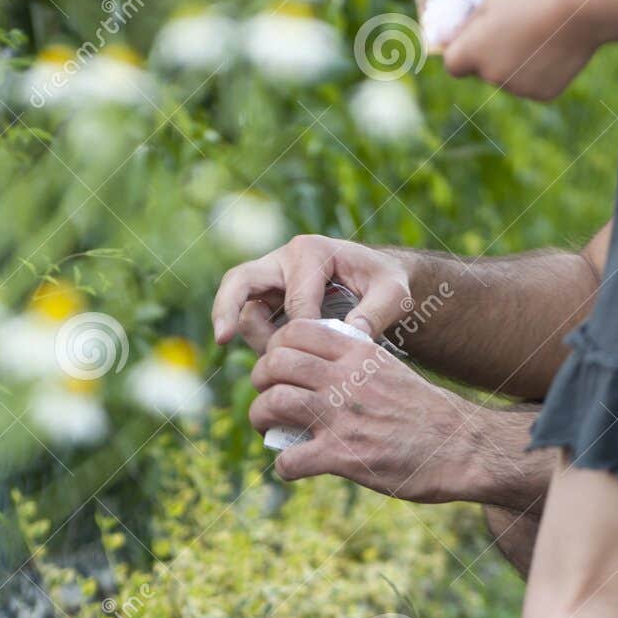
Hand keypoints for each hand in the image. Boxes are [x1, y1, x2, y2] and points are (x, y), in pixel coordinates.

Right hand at [212, 236, 414, 351]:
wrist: (378, 280)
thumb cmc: (386, 283)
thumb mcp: (394, 294)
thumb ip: (377, 313)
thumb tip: (352, 334)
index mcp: (311, 252)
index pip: (296, 302)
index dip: (306, 337)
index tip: (323, 360)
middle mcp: (283, 259)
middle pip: (240, 281)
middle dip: (227, 309)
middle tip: (222, 339)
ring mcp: (272, 279)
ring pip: (245, 310)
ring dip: (258, 340)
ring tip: (287, 363)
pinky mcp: (268, 299)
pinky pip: (250, 321)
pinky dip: (259, 344)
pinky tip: (277, 365)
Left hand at [248, 319, 478, 500]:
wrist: (461, 448)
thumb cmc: (425, 413)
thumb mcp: (389, 371)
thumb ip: (353, 365)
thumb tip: (315, 373)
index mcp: (358, 352)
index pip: (296, 330)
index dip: (276, 348)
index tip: (278, 368)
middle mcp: (346, 377)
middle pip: (276, 363)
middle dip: (260, 381)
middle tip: (266, 398)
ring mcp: (342, 416)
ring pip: (273, 402)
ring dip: (260, 418)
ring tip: (268, 429)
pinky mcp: (343, 456)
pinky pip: (290, 458)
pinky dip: (283, 466)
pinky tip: (294, 468)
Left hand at [443, 0, 596, 100]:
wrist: (578, 12)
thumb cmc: (532, 0)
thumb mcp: (492, 0)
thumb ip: (467, 24)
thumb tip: (449, 40)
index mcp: (474, 52)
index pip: (453, 65)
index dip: (461, 52)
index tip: (472, 41)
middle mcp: (491, 76)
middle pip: (482, 72)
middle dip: (491, 55)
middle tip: (515, 30)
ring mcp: (516, 89)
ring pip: (508, 79)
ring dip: (516, 63)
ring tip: (538, 37)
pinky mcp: (540, 95)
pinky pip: (532, 84)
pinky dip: (538, 72)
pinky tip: (551, 51)